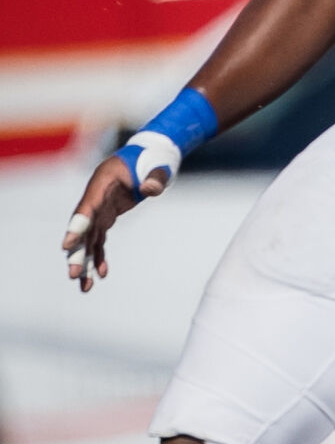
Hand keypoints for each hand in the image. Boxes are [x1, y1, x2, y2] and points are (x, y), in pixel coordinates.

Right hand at [61, 155, 168, 290]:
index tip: (67, 245)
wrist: (151, 155)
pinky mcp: (108, 215)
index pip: (87, 206)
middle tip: (74, 275)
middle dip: (77, 252)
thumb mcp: (158, 165)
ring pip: (88, 238)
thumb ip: (155, 178)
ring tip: (84, 287)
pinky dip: (99, 256)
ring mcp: (100, 207)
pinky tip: (101, 274)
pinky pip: (99, 238)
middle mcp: (96, 197)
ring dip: (86, 262)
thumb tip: (151, 190)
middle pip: (83, 228)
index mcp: (102, 182)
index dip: (77, 226)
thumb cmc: (153, 158)